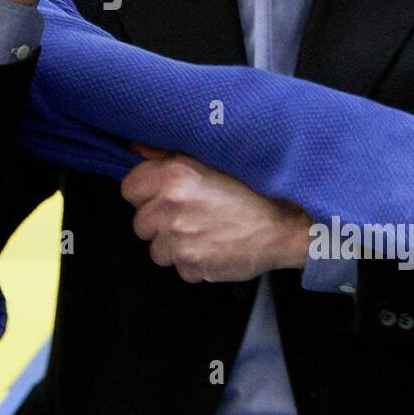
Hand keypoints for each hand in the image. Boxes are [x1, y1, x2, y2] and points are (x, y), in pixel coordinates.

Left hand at [121, 143, 310, 282]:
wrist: (283, 224)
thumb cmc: (250, 187)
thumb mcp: (208, 159)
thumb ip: (166, 154)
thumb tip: (133, 145)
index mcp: (172, 174)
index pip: (129, 189)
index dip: (145, 193)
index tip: (163, 195)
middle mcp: (170, 206)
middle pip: (140, 223)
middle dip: (159, 221)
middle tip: (189, 214)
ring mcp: (179, 239)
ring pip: (156, 249)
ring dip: (174, 245)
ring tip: (203, 231)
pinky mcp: (192, 265)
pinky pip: (179, 268)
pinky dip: (193, 263)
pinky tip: (213, 247)